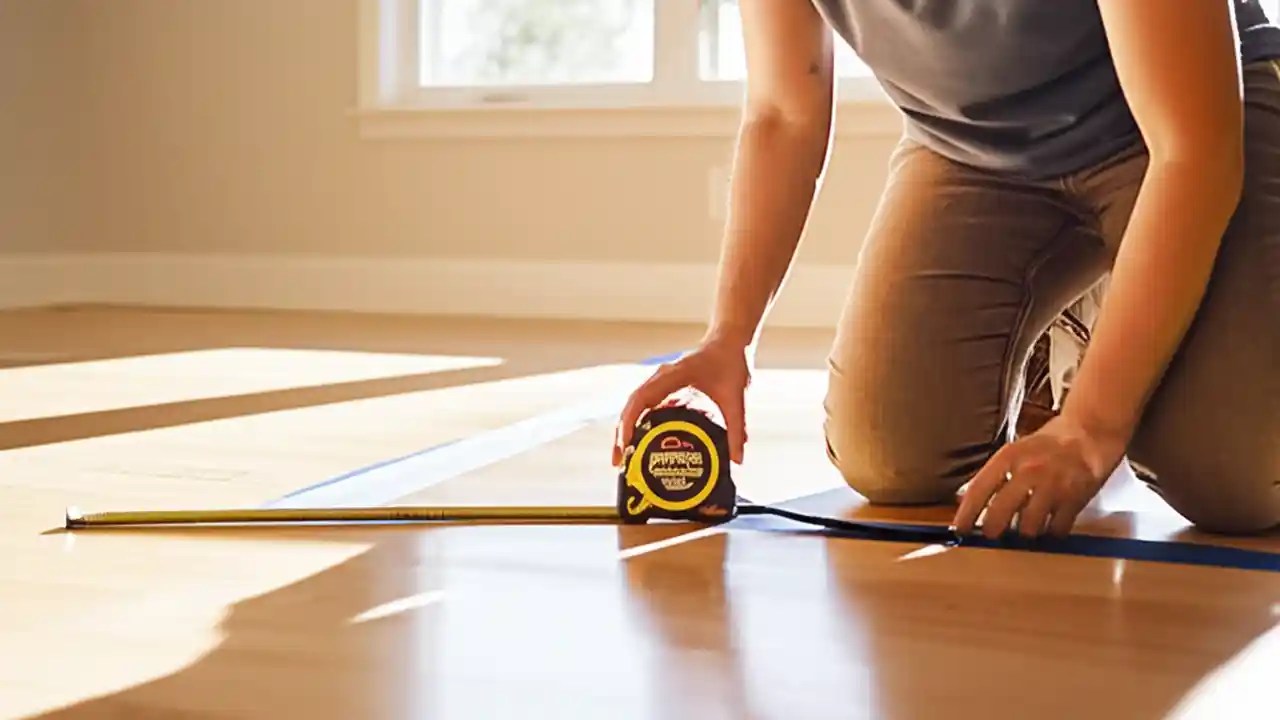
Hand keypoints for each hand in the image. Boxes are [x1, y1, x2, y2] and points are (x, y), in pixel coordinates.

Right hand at [611, 336, 751, 466]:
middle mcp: (660, 377)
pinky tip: (639, 443)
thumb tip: (737, 460)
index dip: (630, 421)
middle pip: (630, 406)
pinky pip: (642, 406)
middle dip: (621, 433)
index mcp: (673, 375)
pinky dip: (636, 424)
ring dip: (625, 430)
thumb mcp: (736, 396)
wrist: (728, 342)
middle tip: (619, 462)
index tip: (626, 444)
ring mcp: (659, 381)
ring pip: (633, 406)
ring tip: (623, 457)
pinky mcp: (662, 387)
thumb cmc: (730, 362)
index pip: (642, 398)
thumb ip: (737, 428)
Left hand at [952, 415, 1127, 538]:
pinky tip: (1049, 527)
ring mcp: (1052, 486)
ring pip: (1028, 525)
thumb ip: (995, 475)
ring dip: (1024, 533)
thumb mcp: (1015, 451)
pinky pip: (1056, 529)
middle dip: (991, 529)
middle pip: (1000, 511)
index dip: (965, 513)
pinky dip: (1051, 533)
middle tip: (991, 535)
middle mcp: (1028, 471)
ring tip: (1025, 530)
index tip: (958, 529)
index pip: (978, 489)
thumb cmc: (1049, 444)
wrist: (1090, 434)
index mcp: (1008, 457)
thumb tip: (969, 501)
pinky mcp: (1074, 499)